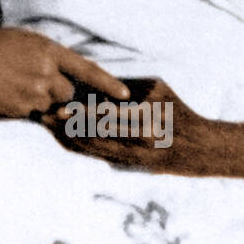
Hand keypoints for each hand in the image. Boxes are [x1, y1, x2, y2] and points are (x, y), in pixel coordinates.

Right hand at [0, 25, 128, 118]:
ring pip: (50, 103)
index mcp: (48, 50)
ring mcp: (34, 92)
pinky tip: (5, 92)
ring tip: (13, 84)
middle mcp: (45, 72)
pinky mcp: (22, 109)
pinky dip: (23, 105)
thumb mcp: (23, 41)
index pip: (87, 69)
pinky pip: (32, 112)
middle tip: (33, 80)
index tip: (124, 94)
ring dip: (38, 98)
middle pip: (67, 91)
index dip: (108, 83)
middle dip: (56, 90)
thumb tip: (61, 74)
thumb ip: (46, 56)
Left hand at [37, 77, 212, 175]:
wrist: (199, 148)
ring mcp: (132, 157)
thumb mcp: (157, 87)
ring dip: (67, 138)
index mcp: (145, 118)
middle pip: (93, 134)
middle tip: (44, 116)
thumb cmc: (177, 109)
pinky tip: (62, 139)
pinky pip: (97, 156)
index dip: (79, 113)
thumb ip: (126, 84)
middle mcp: (137, 141)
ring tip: (47, 126)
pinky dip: (79, 148)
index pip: (105, 116)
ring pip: (92, 148)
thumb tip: (94, 78)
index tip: (58, 105)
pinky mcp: (128, 166)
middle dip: (66, 126)